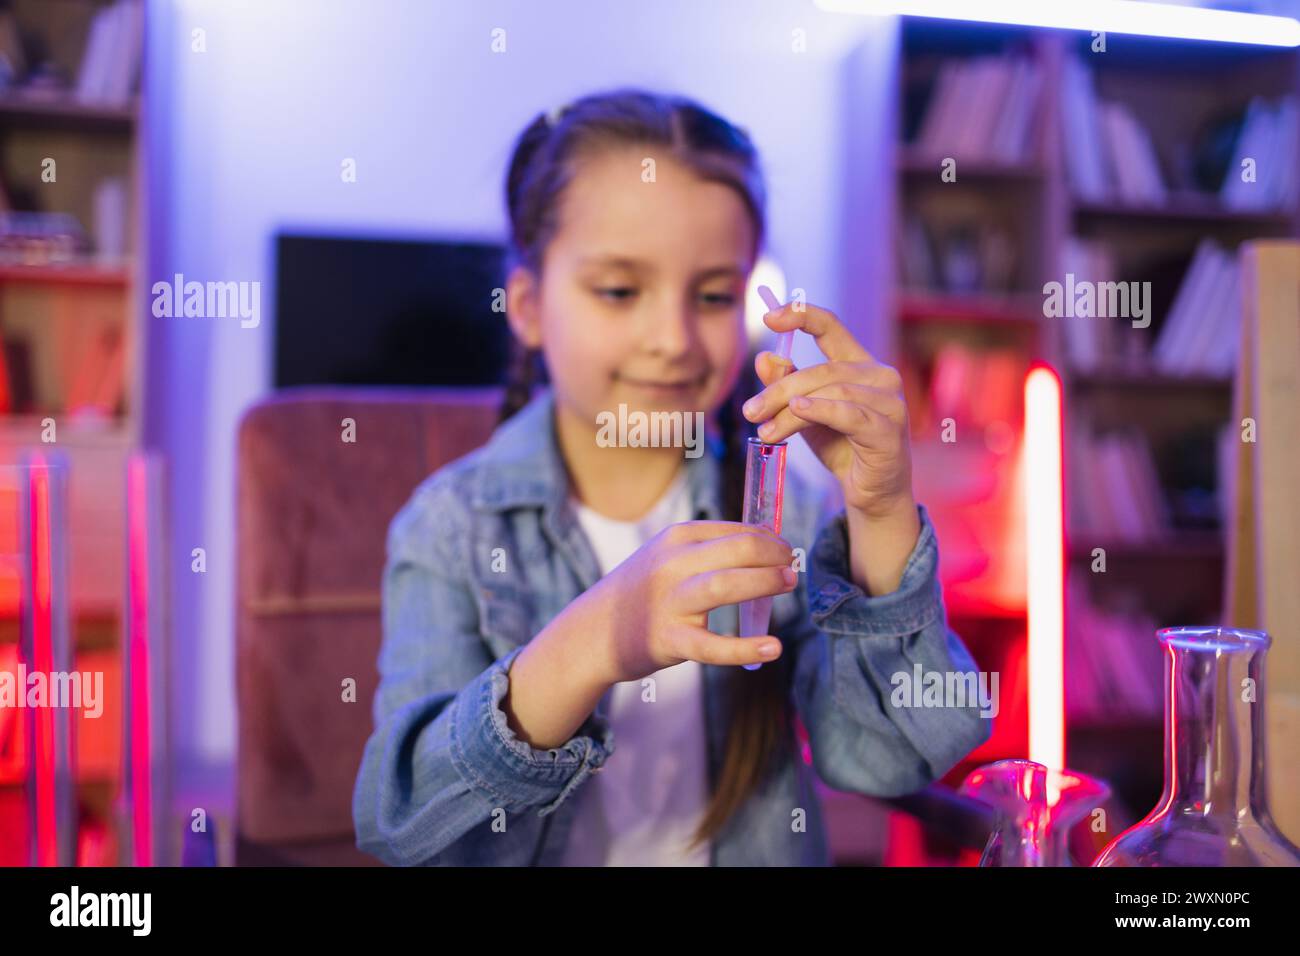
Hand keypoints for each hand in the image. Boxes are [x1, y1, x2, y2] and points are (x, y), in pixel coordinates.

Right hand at [580, 521, 797, 682]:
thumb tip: (767, 543)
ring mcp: (669, 602)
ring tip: (789, 583)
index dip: (768, 538)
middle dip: (773, 554)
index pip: (735, 530)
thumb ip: (709, 550)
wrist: (593, 632)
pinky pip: (712, 646)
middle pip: (738, 549)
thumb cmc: (642, 593)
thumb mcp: (667, 557)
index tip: (784, 549)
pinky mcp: (668, 639)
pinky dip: (745, 647)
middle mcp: (672, 564)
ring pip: (726, 585)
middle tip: (792, 567)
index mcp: (676, 538)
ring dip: (765, 582)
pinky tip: (772, 648)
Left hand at [741, 300, 914, 521]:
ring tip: (766, 430)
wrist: (871, 492)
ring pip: (832, 392)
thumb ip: (787, 386)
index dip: (801, 315)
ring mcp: (890, 402)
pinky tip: (797, 412)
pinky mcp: (890, 430)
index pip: (831, 327)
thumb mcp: (805, 414)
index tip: (767, 315)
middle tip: (750, 410)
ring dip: (790, 410)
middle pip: (822, 370)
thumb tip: (764, 359)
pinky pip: (850, 414)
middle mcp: (881, 376)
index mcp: (860, 364)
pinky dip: (821, 410)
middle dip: (780, 390)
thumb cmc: (841, 447)